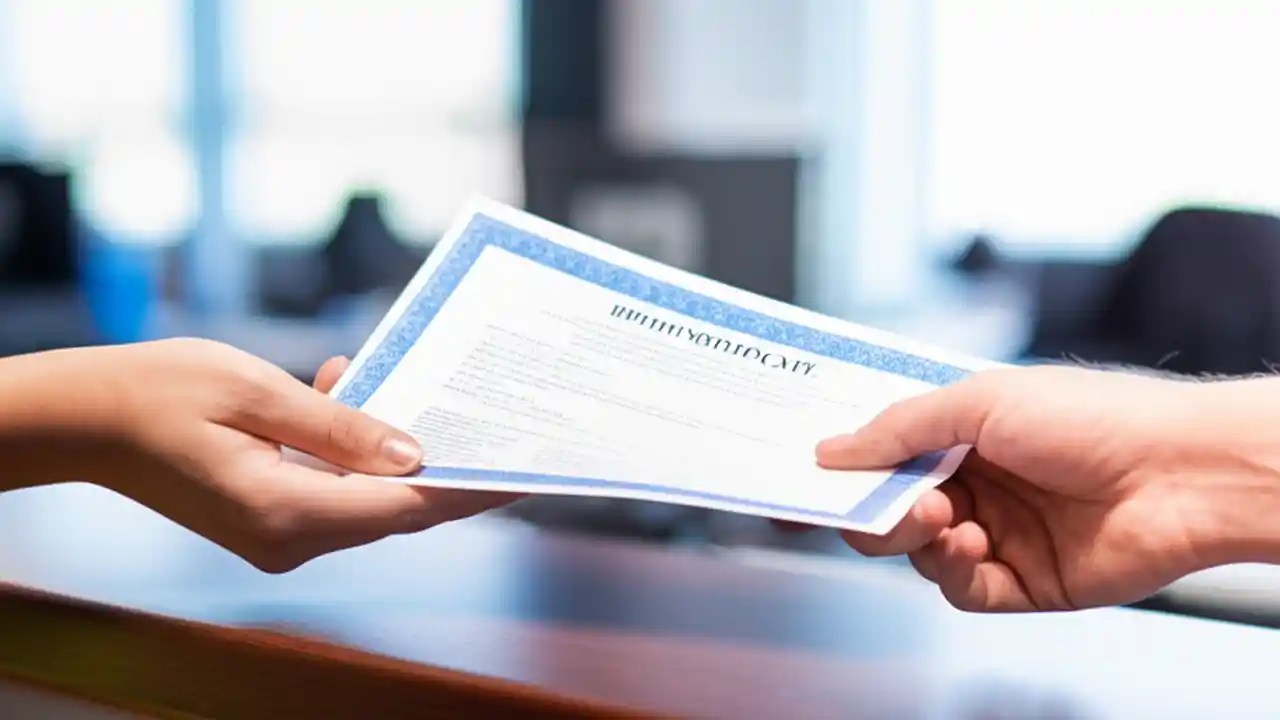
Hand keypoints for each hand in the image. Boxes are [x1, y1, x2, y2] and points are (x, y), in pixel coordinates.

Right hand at [0, 339, 514, 570]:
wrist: (85, 419)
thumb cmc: (162, 392)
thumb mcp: (259, 393)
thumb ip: (343, 426)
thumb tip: (415, 457)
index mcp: (289, 512)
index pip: (409, 510)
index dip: (472, 490)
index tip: (525, 473)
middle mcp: (289, 538)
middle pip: (396, 509)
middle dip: (445, 466)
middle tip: (495, 422)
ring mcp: (277, 535)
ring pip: (368, 497)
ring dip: (391, 445)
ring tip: (410, 382)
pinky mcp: (267, 519)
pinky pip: (333, 488)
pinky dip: (351, 447)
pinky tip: (343, 388)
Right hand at [817, 366, 1279, 610]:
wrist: (1178, 474)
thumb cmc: (1092, 416)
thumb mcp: (978, 399)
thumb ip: (899, 428)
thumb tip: (832, 449)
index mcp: (965, 432)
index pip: (887, 453)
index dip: (846, 464)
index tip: (805, 472)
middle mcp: (977, 483)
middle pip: (889, 508)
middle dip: (873, 508)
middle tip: (877, 499)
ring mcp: (997, 533)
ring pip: (915, 552)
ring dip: (913, 536)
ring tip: (939, 516)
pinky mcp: (1020, 582)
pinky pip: (958, 589)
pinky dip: (951, 569)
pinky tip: (972, 544)